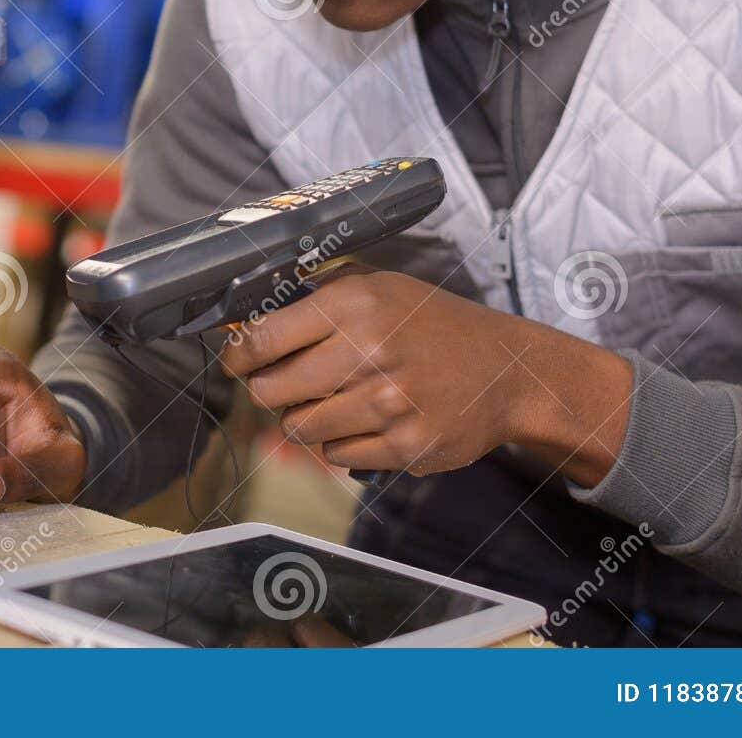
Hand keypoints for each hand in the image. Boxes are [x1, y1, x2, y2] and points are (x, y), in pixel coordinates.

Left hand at [217, 268, 630, 484]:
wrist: (507, 369)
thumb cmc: (429, 322)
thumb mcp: (377, 284)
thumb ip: (313, 292)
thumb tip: (244, 312)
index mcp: (356, 302)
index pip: (263, 336)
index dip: (238, 354)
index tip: (234, 360)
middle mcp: (370, 351)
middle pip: (271, 390)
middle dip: (267, 391)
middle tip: (280, 385)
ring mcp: (390, 403)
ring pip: (300, 428)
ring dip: (305, 419)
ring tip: (331, 401)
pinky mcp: (407, 446)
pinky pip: (337, 456)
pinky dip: (340, 443)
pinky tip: (365, 421)